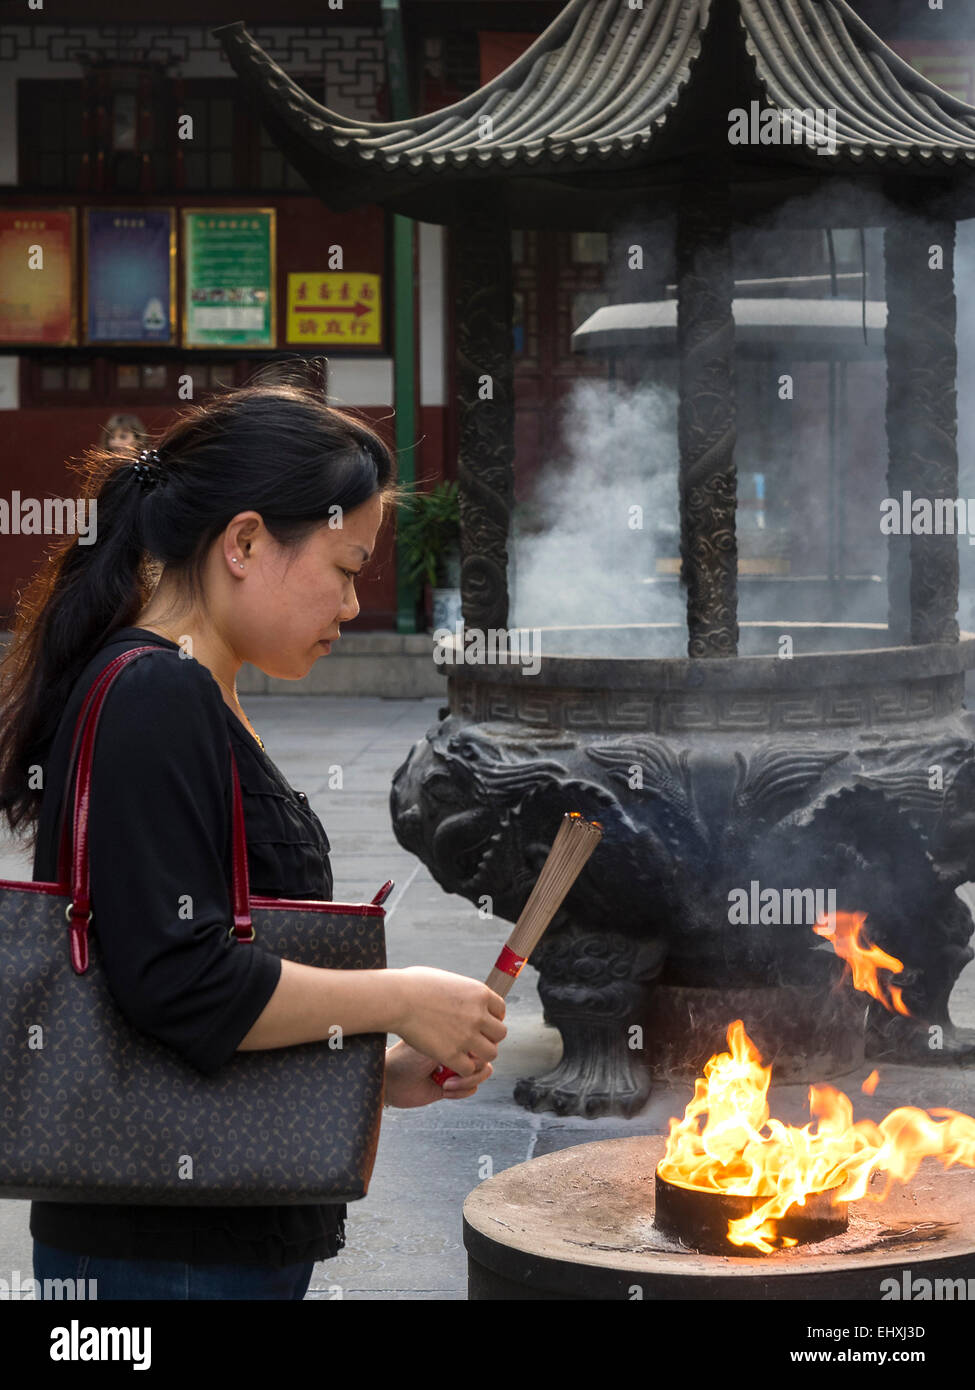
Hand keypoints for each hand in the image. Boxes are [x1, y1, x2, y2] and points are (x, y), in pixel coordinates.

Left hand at [384, 1040, 493, 1107]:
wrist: (390, 1079)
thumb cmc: (407, 1055)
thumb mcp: (435, 1045)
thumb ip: (461, 1042)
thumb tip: (486, 1047)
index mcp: (453, 1030)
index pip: (481, 1035)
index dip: (478, 1046)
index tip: (463, 1051)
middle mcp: (457, 1045)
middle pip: (487, 1054)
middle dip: (476, 1066)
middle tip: (458, 1069)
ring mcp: (456, 1065)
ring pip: (482, 1072)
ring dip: (468, 1080)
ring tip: (446, 1084)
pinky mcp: (453, 1084)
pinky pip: (472, 1089)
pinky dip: (461, 1091)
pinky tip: (443, 1090)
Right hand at [391, 966, 505, 1076]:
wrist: (396, 999)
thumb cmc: (411, 985)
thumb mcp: (444, 979)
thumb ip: (460, 992)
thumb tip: (461, 996)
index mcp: (479, 993)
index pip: (500, 1010)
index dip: (490, 1018)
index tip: (479, 1023)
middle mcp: (479, 1015)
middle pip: (500, 1034)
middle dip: (487, 1038)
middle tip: (473, 1041)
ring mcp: (467, 1036)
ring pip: (490, 1054)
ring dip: (478, 1056)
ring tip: (465, 1055)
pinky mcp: (452, 1054)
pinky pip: (469, 1069)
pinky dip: (462, 1070)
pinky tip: (451, 1065)